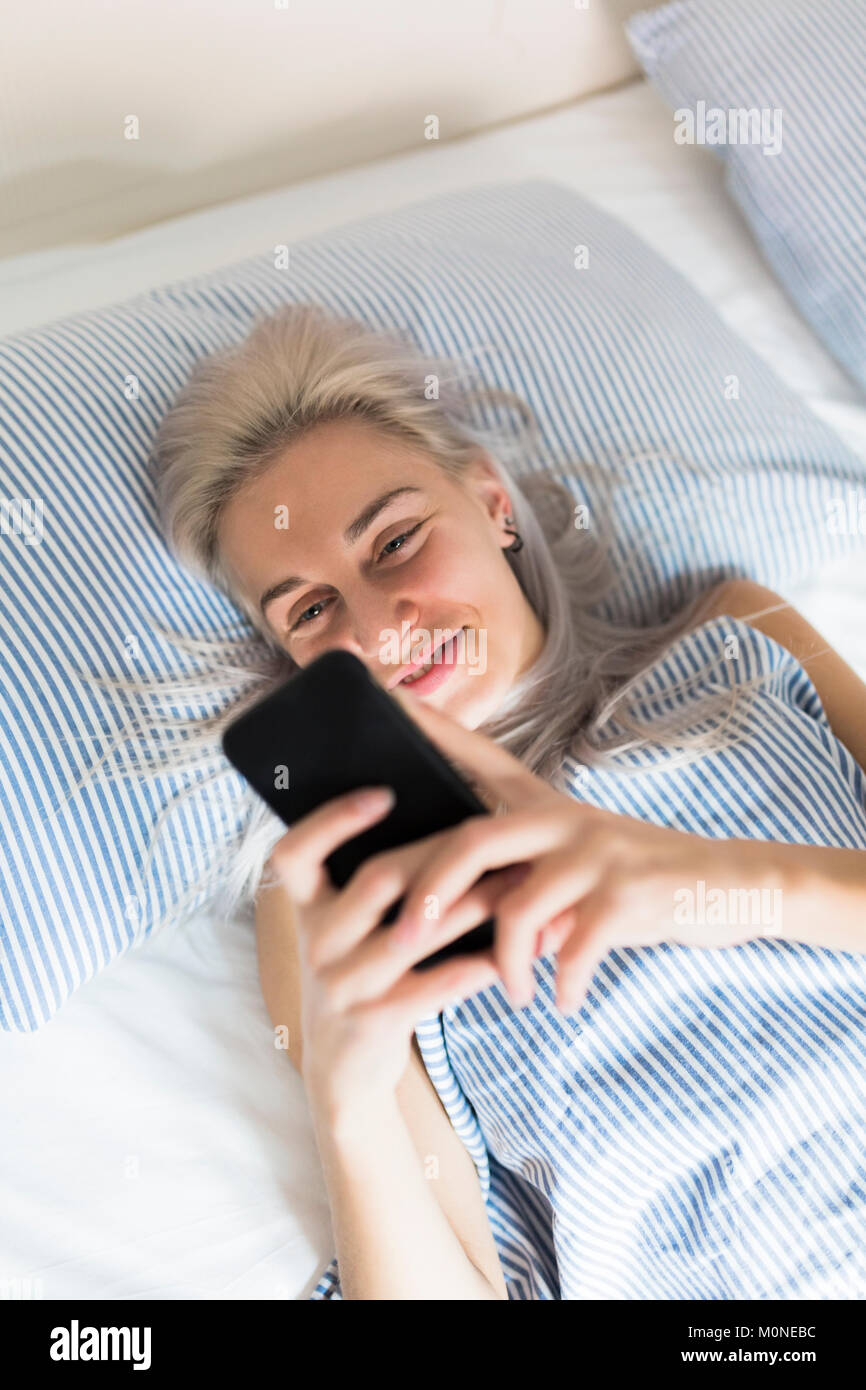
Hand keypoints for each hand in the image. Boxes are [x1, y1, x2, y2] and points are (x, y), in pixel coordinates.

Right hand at [267, 785, 526, 1119]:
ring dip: (471, 905)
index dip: (331, 820)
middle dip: (442, 856)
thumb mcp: (350, 931)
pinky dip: (472, 968)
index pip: (294, 854)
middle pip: (376, 882)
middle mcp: (317, 944)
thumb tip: (447, 822)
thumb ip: (380, 885)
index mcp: (309, 910)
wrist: (344, 1070)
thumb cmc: (364, 977)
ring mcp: (341, 987)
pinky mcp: (372, 1024)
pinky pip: (430, 988)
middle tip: (494, 838)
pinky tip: (507, 955)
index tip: (382, 792)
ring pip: (411, 932)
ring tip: (516, 885)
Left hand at [388, 688, 789, 1012]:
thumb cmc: (636, 879)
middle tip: (404, 940)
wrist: (726, 884)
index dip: (433, 728)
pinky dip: (562, 983)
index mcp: (545, 807)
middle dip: (429, 892)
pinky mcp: (626, 895)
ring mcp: (595, 855)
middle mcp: (563, 820)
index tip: (384, 691)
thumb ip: (521, 873)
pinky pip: (572, 949)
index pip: (479, 758)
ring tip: (514, 993)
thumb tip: (460, 909)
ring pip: (518, 908)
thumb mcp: (576, 859)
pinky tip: (563, 1002)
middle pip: (473, 841)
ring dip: (505, 963)